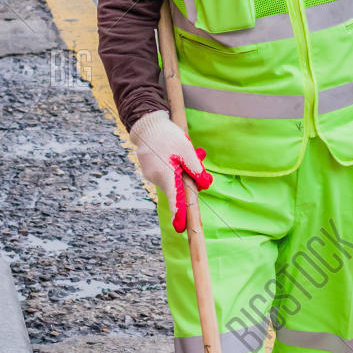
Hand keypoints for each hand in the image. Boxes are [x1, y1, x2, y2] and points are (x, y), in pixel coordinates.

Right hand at [130, 111, 212, 229]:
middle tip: (197, 156)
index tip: (181, 228)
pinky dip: (172, 167)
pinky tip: (172, 153)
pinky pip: (165, 174)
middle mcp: (156, 178)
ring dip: (181, 171)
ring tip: (183, 150)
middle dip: (188, 179)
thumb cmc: (168, 136)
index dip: (179, 214)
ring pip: (172, 180)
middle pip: (177, 188)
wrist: (147, 124)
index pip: (175, 199)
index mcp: (167, 174)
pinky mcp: (149, 170)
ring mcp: (150, 175)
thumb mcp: (187, 150)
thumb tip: (205, 185)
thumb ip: (196, 169)